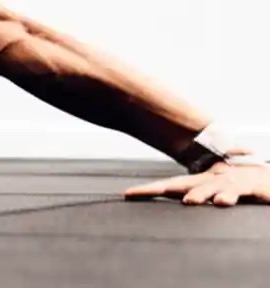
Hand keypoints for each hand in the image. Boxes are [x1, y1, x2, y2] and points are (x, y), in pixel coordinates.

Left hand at [124, 161, 269, 206]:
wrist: (263, 178)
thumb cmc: (235, 186)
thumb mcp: (211, 192)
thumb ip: (194, 196)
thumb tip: (173, 204)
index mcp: (198, 182)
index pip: (170, 185)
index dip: (149, 189)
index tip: (127, 194)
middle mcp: (209, 180)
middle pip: (182, 184)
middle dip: (163, 188)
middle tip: (142, 194)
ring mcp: (227, 182)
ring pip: (210, 189)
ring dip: (200, 195)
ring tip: (191, 202)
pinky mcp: (247, 187)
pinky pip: (238, 192)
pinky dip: (232, 196)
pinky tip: (224, 202)